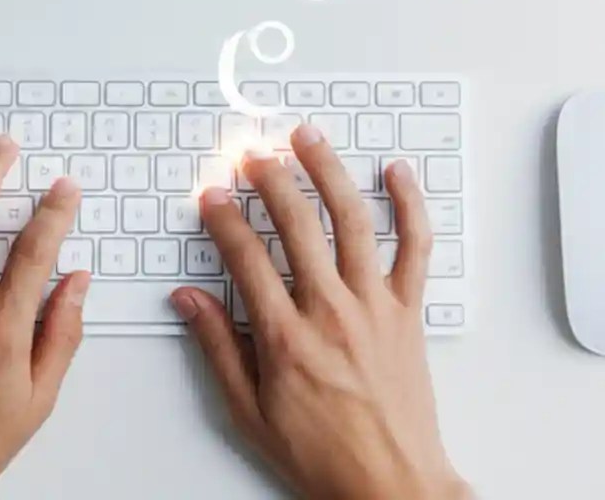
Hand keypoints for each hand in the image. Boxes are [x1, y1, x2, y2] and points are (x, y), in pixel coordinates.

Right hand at [171, 125, 470, 499]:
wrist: (391, 483)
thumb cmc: (322, 454)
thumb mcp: (249, 411)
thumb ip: (219, 347)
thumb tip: (189, 300)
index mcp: (286, 339)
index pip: (246, 258)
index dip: (223, 218)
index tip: (211, 194)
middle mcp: (331, 313)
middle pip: (296, 225)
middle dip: (269, 180)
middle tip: (251, 154)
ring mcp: (375, 306)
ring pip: (351, 221)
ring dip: (327, 172)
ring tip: (307, 138)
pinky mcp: (408, 311)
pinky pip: (415, 246)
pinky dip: (410, 205)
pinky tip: (397, 173)